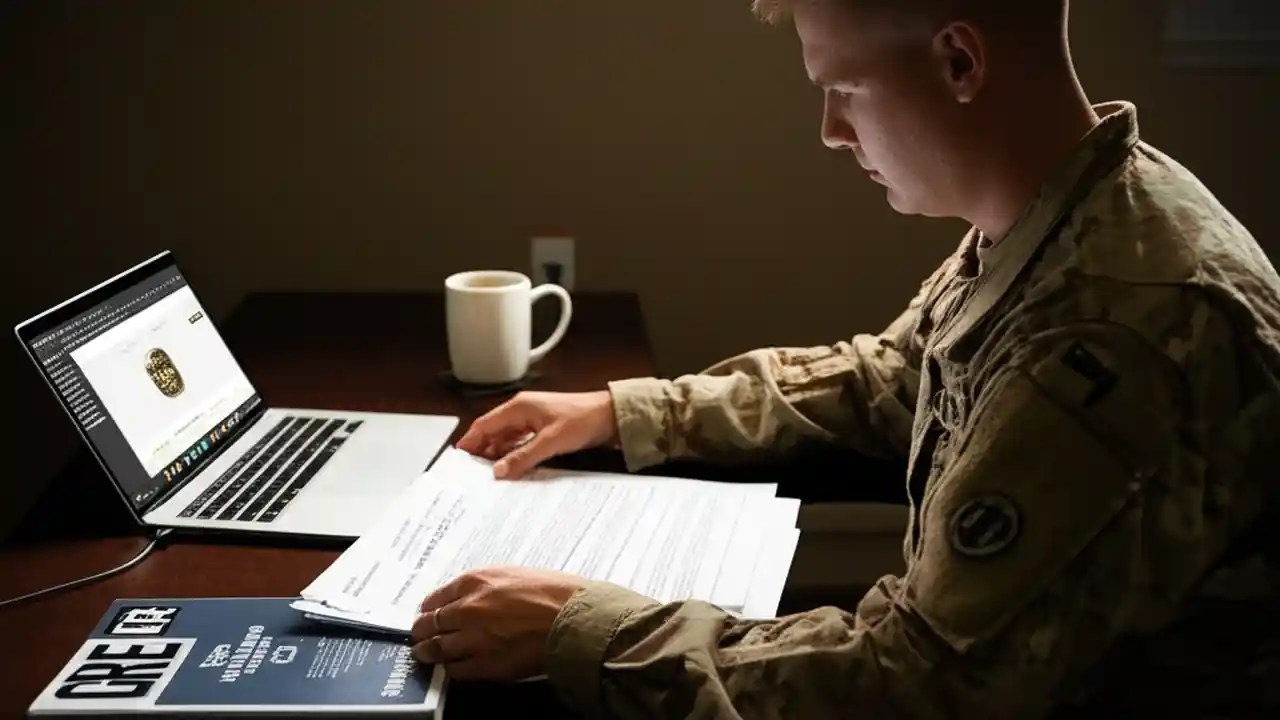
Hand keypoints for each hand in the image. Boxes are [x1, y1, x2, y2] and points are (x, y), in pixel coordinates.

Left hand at [410, 566, 583, 680]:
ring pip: (436, 649)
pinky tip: (452, 667)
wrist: (575, 619)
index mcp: (476, 582)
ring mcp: (474, 639)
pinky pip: (456, 670)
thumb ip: (487, 587)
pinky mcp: (486, 665)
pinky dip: (450, 668)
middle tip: (420, 634)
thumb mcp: (515, 574)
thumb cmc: (556, 594)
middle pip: (429, 623)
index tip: (427, 612)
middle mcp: (469, 609)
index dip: (428, 608)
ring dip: (427, 652)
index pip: (435, 597)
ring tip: (425, 654)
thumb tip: (472, 598)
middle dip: (422, 630)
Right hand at [455, 390, 618, 478]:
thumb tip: (499, 471)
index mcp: (518, 407)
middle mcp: (522, 411)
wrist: (610, 416)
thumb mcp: (550, 441)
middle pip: (493, 433)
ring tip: (491, 476)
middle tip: (473, 474)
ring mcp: (532, 420)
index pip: (484, 425)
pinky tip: (512, 469)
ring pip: (506, 439)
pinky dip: (514, 455)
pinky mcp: (543, 429)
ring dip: (499, 455)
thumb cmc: (583, 419)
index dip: (470, 442)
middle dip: (483, 452)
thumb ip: (523, 457)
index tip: (460, 460)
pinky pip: (520, 443)